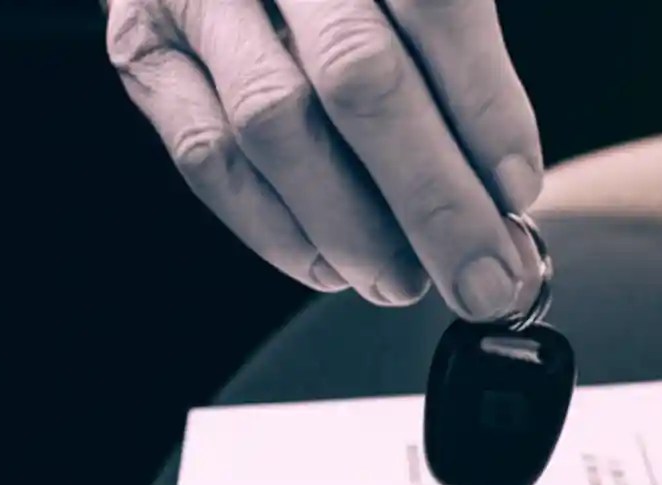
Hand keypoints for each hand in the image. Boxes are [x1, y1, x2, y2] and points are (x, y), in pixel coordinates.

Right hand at [104, 0, 543, 321]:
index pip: (435, 6)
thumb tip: (502, 193)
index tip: (517, 192)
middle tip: (482, 278)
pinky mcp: (143, 45)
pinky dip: (274, 226)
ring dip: (353, 227)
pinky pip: (207, 152)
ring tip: (407, 281)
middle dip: (431, 198)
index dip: (483, 107)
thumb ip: (460, 62)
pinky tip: (330, 266)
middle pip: (358, 75)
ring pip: (274, 124)